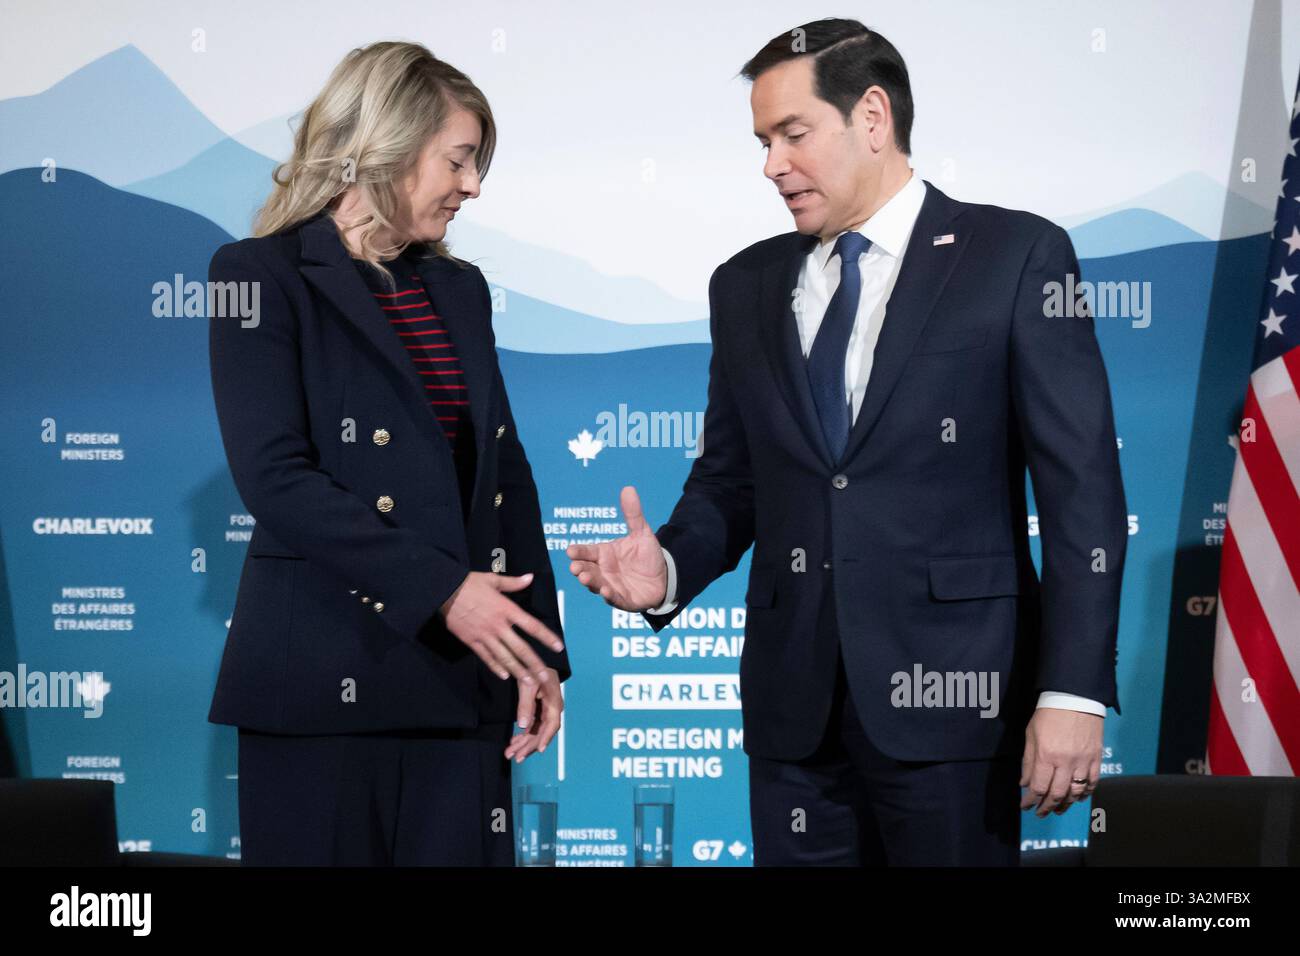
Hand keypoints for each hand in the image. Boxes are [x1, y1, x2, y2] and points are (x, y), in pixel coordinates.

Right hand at [439, 571, 563, 685]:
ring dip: (518, 671)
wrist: (443, 591)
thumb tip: (530, 578)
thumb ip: (513, 582)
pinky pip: (486, 657)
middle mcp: (498, 625)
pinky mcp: (471, 641)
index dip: (546, 637)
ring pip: (505, 657)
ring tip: (528, 682)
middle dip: (534, 664)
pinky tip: (505, 676)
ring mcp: (484, 635)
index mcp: (506, 609)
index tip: (558, 646)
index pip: (531, 625)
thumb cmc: (469, 583)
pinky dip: (496, 667)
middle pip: (520, 648)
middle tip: (544, 677)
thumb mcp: (493, 579)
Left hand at [504, 667, 562, 762]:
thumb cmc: (534, 669)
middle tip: (516, 757)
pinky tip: (513, 742)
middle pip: (542, 732)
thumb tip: (523, 726)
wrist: (536, 662)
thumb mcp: (527, 685)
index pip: (552, 724)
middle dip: (529, 746)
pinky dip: (523, 735)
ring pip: (536, 732)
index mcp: (553, 703)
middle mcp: (552, 710)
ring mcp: (545, 712)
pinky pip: (532, 727)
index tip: (539, 750)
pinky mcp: (539, 712)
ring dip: (524, 743)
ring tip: (510, 753)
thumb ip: (525, 705)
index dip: (546, 738)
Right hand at [565, 486, 667, 610]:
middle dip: (579, 568)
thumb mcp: (642, 533)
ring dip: (590, 582)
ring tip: (584, 578)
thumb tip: (628, 488)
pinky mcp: (622, 600)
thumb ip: (633, 514)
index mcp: (604, 554)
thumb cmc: (647, 556)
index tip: (570, 550)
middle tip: (575, 567)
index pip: (588, 552)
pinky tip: (605, 591)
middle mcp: (604, 571)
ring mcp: (611, 586)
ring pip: (596, 585)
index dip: (578, 552)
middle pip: (587, 569)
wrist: (665, 577)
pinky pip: (613, 599)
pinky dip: (608, 596)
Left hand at [1020, 707, 1102, 816]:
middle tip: (1040, 813)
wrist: (1075, 698)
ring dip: (1065, 804)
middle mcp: (1066, 762)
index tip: (1026, 806)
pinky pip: (1092, 783)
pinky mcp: (1096, 758)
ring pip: (1075, 793)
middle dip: (1047, 808)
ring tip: (1057, 809)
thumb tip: (1024, 784)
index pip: (1038, 788)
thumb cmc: (1049, 713)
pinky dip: (1084, 794)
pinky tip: (1076, 798)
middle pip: (1057, 794)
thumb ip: (1028, 761)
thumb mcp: (1031, 735)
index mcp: (1046, 755)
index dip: (1030, 801)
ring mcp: (1083, 761)